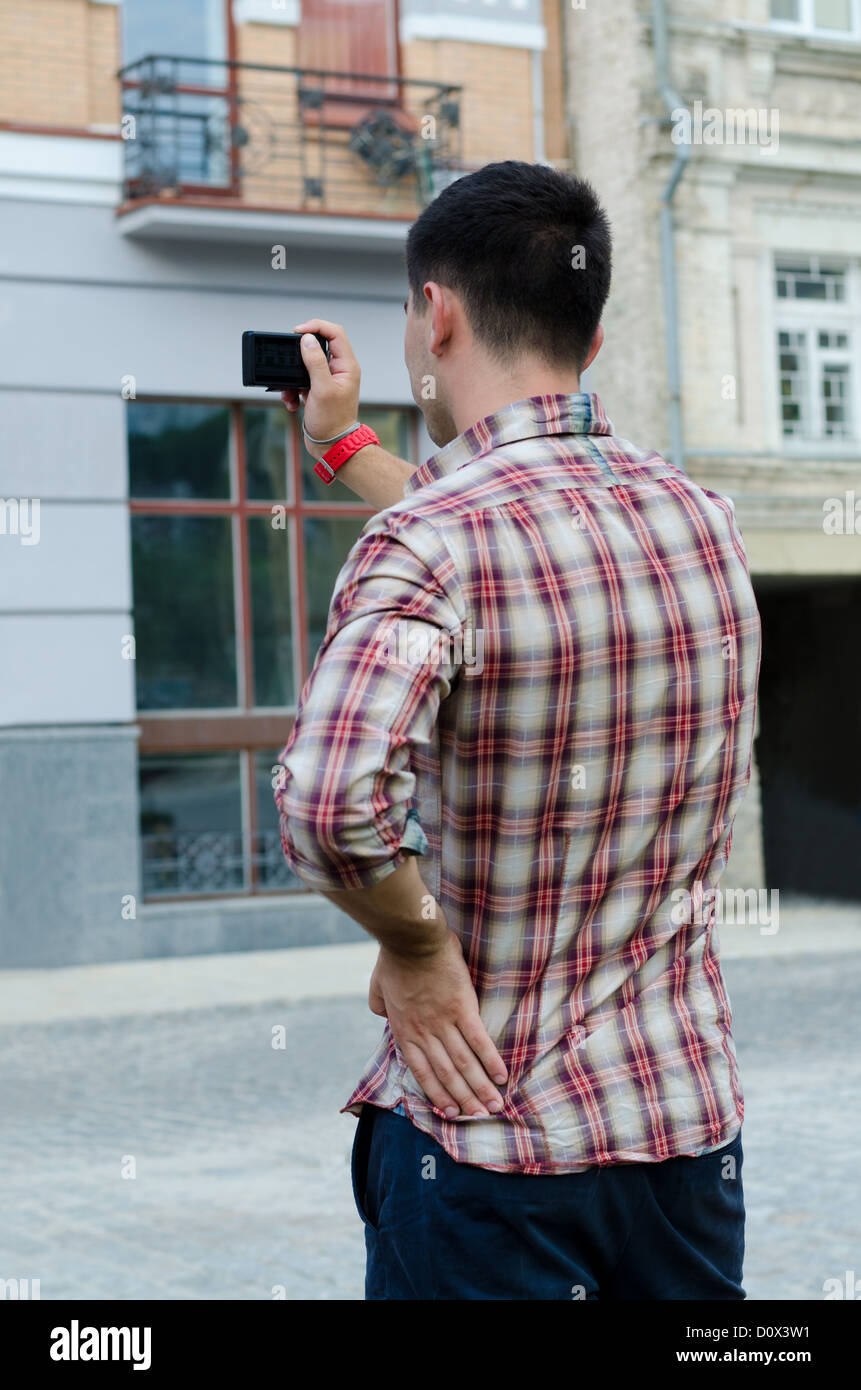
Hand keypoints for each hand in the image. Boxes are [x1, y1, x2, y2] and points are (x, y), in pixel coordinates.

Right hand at [281, 317, 360, 459]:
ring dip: (292, 376)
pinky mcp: (317, 390)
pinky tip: (291, 402)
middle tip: (287, 357)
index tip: (298, 332)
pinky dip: (292, 389)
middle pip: (319, 345)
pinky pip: (300, 380)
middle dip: (300, 353)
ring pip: (306, 364)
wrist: (331, 447)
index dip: (316, 326)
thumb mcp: (321, 389)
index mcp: (347, 366)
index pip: (335, 333)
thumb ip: (315, 362)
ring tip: (289, 390)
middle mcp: (339, 370)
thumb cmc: (332, 422)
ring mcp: (328, 380)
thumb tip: (307, 339)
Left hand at [369, 932, 508, 1119]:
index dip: (436, 1094)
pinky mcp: (463, 1007)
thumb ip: (380, 1008)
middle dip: (464, 1099)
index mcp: (404, 1031)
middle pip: (446, 1074)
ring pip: (464, 1062)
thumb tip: (383, 1017)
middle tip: (479, 1117)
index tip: (450, 1112)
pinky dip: (490, 1060)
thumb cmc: (394, 959)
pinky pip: (479, 1039)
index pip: (421, 1072)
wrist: (411, 939)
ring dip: (480, 1087)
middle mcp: (424, 1033)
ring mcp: (444, 1021)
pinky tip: (501, 1076)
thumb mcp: (377, 988)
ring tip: (494, 1106)